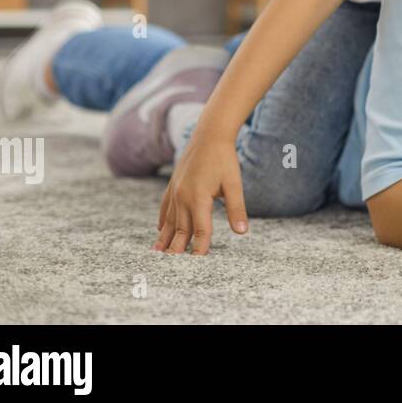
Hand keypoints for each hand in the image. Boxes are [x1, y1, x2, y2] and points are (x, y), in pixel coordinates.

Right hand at [152, 128, 248, 254]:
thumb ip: (236, 208)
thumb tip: (242, 232)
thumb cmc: (224, 159)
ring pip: (169, 221)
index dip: (201, 247)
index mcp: (198, 198)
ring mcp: (175, 191)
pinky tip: (159, 229)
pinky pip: (164, 207)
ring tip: (159, 254)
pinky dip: (162, 220)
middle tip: (171, 268)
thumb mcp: (234, 183)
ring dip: (165, 238)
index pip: (200, 230)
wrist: (209, 134)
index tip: (199, 262)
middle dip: (177, 249)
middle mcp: (182, 197)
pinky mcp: (173, 185)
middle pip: (181, 229)